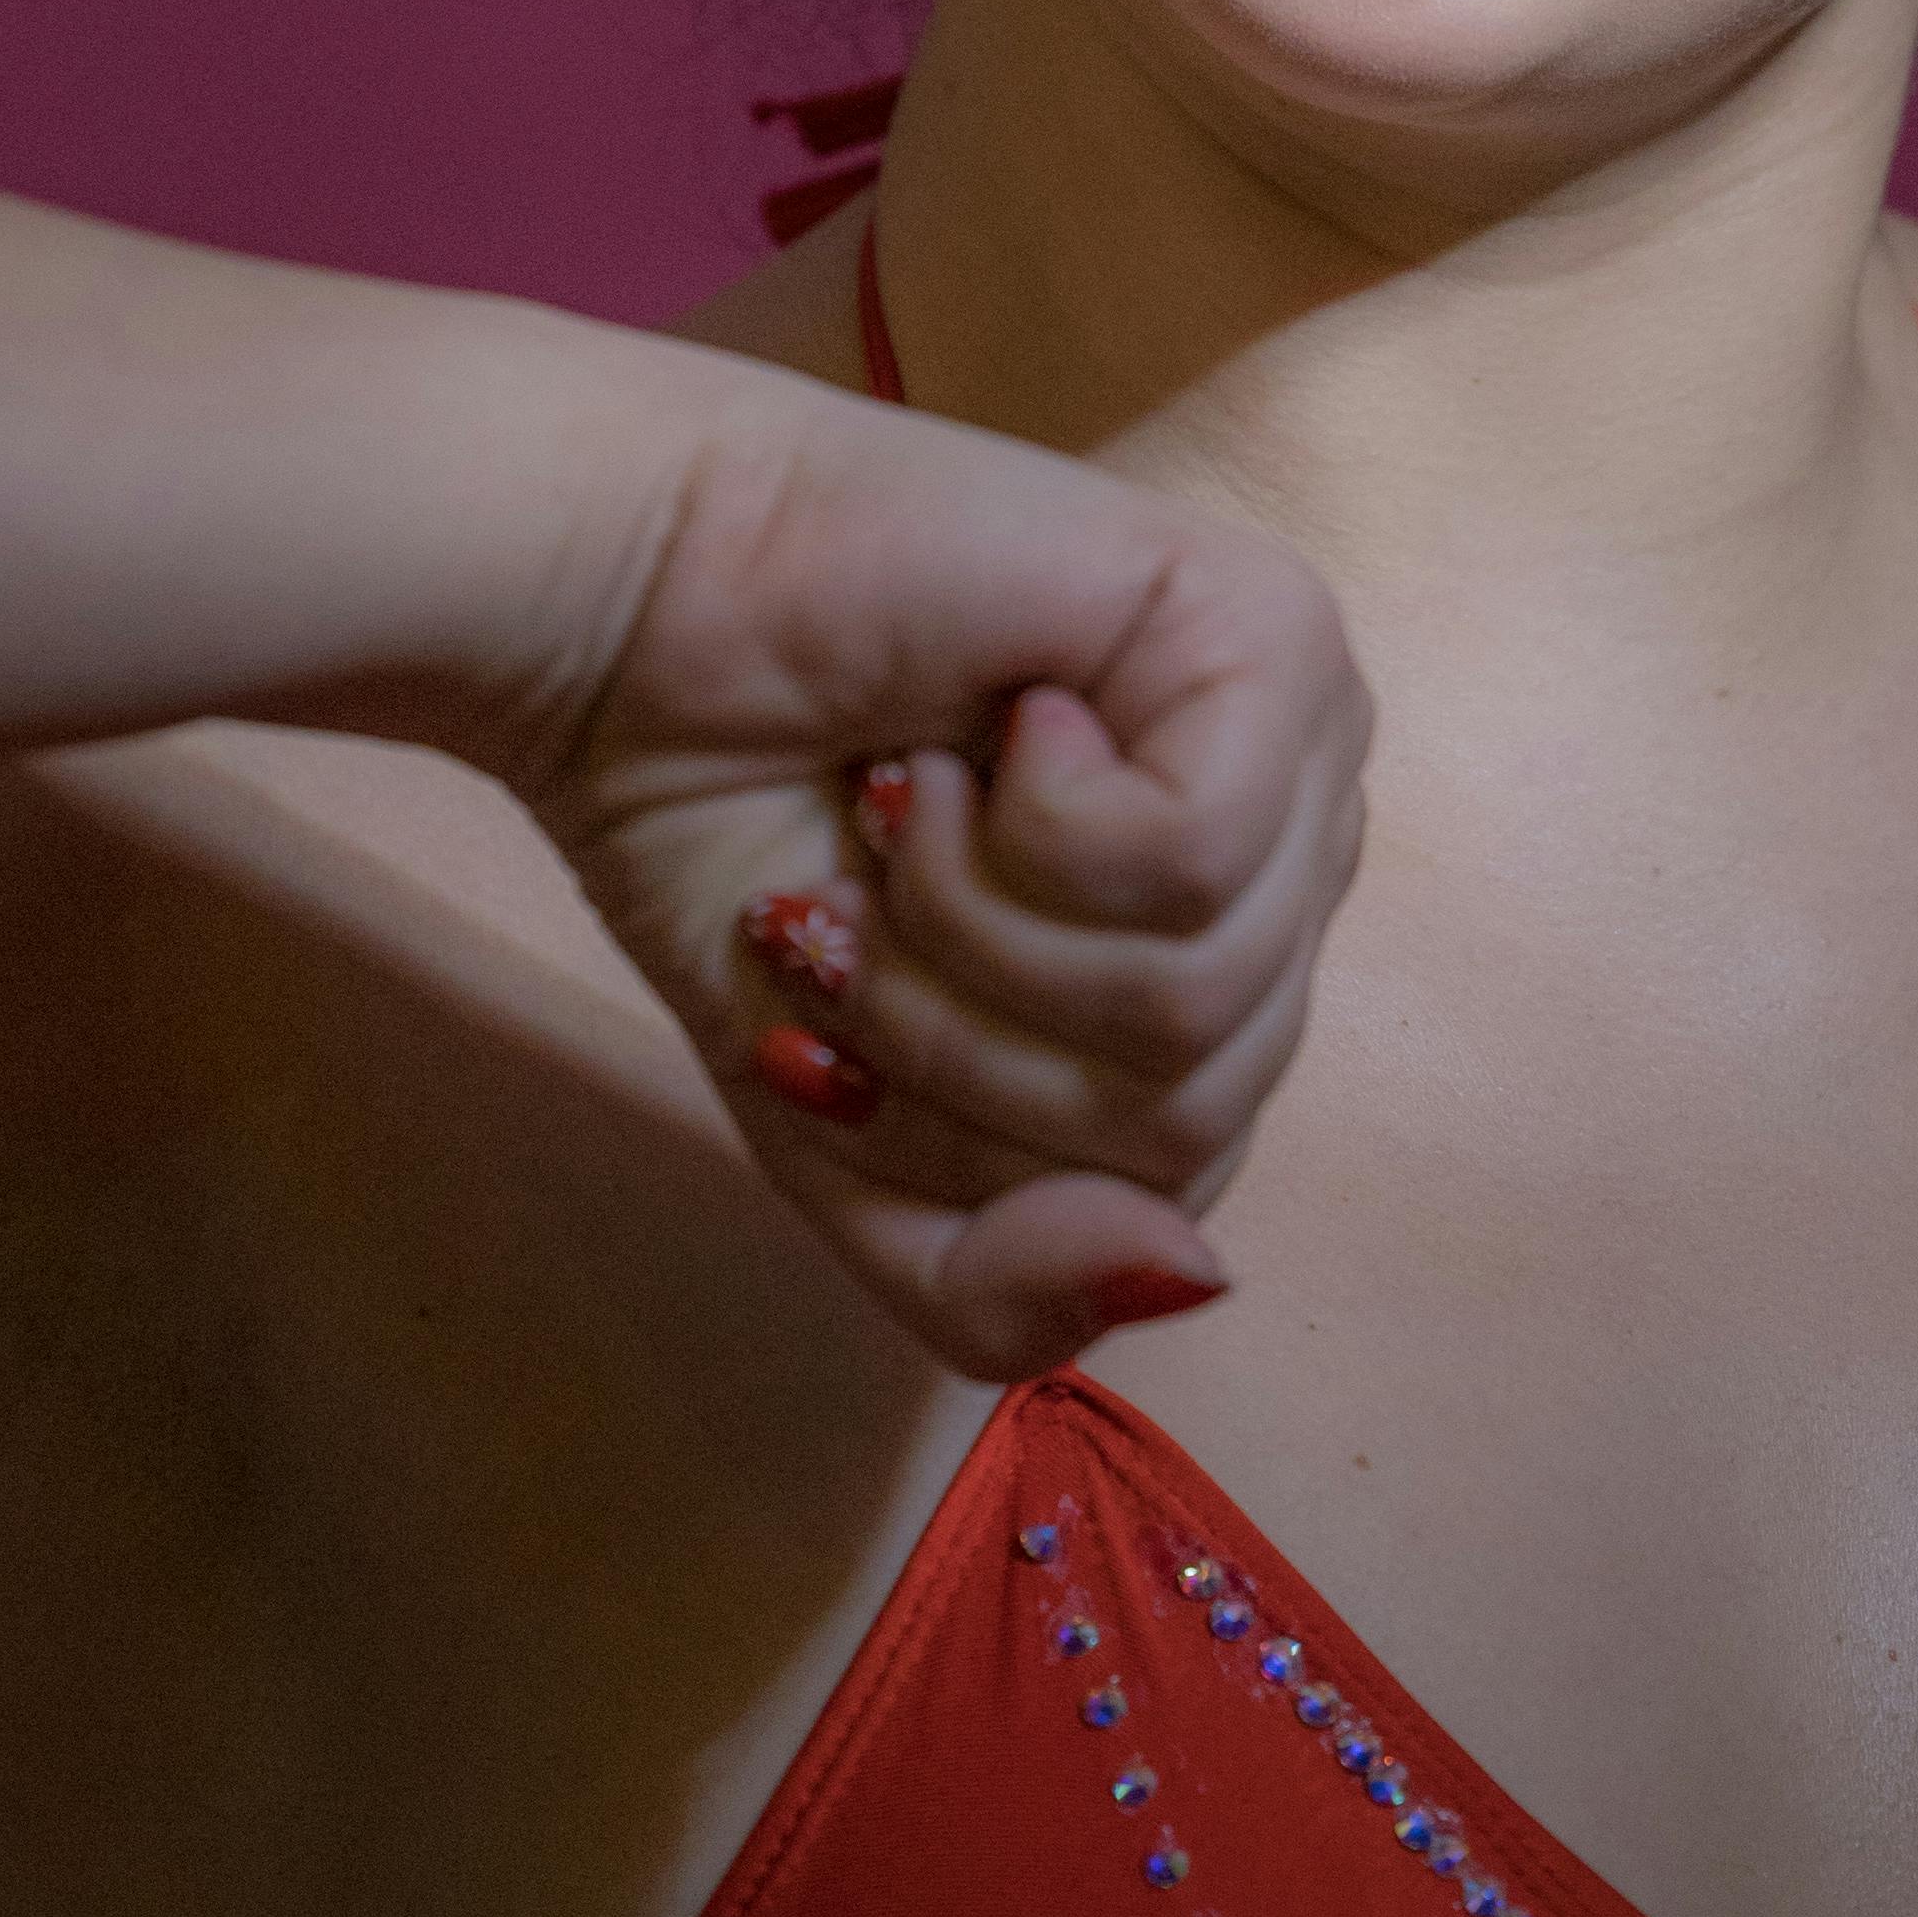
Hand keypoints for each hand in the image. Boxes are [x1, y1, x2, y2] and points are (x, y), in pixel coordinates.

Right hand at [501, 379, 1368, 1381]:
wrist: (618, 631)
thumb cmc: (741, 847)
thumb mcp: (853, 1147)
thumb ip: (1002, 1285)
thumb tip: (1193, 1277)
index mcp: (1214, 958)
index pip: (1175, 1183)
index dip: (977, 1147)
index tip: (852, 991)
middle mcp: (1292, 850)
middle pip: (1192, 1115)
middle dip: (962, 1053)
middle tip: (863, 896)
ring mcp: (1299, 737)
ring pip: (1195, 1004)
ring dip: (979, 941)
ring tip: (906, 806)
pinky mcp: (1270, 636)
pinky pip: (1197, 862)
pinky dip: (1029, 837)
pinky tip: (983, 734)